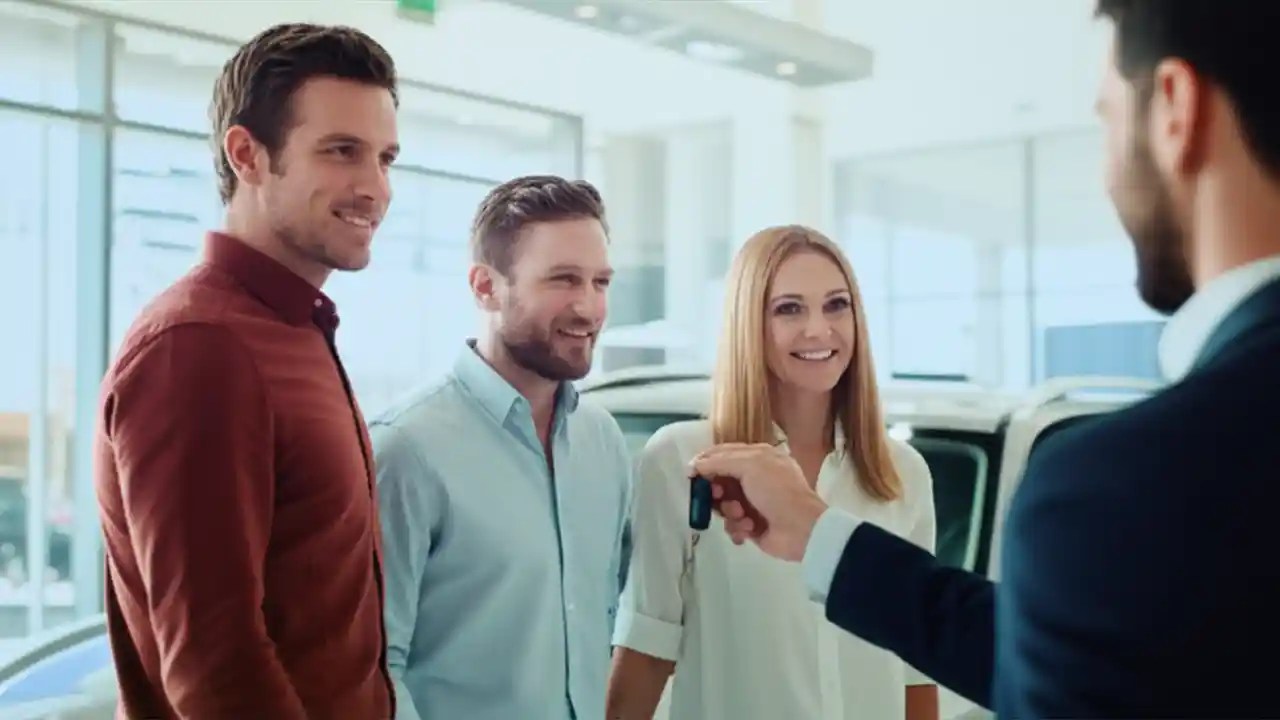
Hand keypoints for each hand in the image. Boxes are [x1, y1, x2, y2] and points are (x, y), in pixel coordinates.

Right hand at [688, 443, 828, 561]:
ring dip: (729, 512)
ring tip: (743, 516)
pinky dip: (737, 528)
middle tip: (718, 496)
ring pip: (724, 505)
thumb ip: (720, 461)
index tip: (691, 474)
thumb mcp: (750, 465)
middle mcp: (755, 477)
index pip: (724, 453)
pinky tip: (749, 529)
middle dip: (717, 491)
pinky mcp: (752, 525)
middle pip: (720, 481)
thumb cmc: (777, 492)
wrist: (802, 530)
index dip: (706, 462)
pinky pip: (732, 525)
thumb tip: (695, 464)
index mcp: (758, 457)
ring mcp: (754, 502)